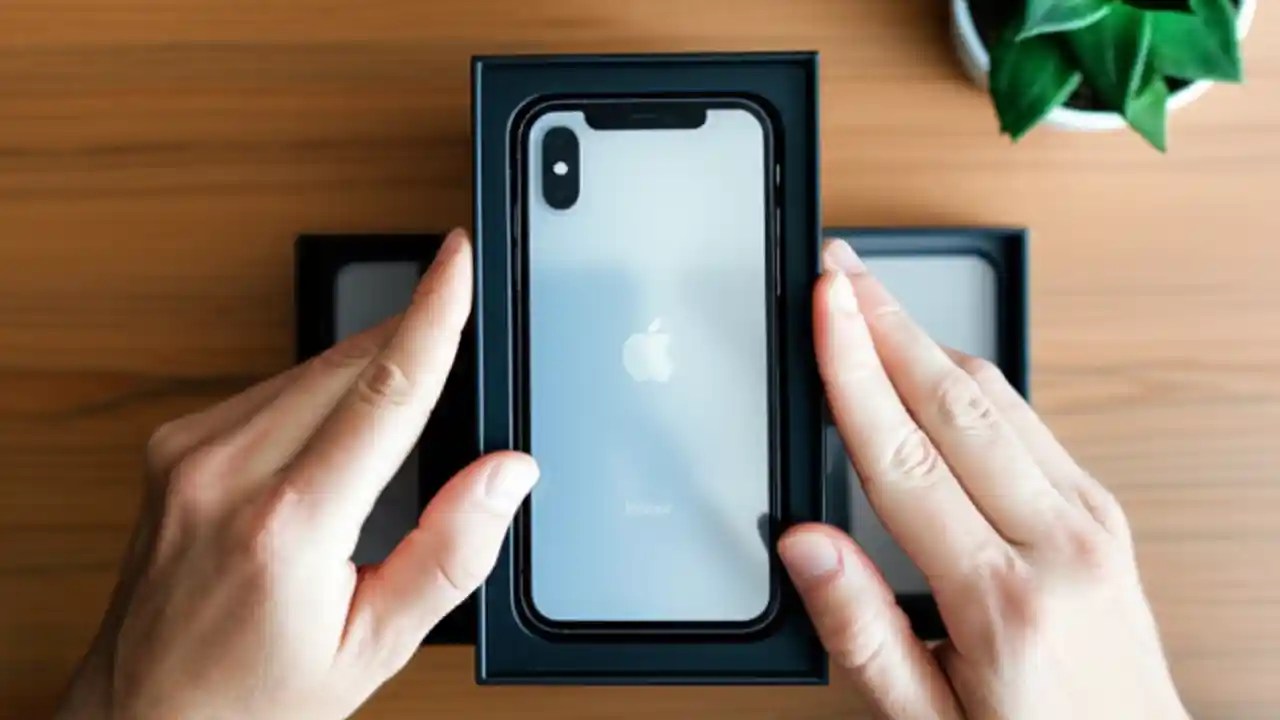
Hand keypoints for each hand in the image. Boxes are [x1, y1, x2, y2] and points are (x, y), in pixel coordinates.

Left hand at [56, 229, 536, 719]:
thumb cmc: (252, 695)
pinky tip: (339, 433)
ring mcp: (189, 452)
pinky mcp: (174, 445)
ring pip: (309, 368)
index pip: (383, 392)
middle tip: (463, 315)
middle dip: (412, 334)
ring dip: (369, 368)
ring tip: (402, 421)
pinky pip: (272, 388)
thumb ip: (450, 553)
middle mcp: (224, 473)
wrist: (143, 715)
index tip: (457, 260)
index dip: (432, 315)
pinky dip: (321, 391)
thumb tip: (505, 473)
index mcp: (287, 525)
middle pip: (347, 363)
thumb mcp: (376, 646)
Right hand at [779, 240, 1186, 719]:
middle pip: (956, 400)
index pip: (905, 456)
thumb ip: (860, 631)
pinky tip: (930, 361)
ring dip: (926, 336)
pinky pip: (1028, 419)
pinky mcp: (1102, 512)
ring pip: (997, 395)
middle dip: (888, 321)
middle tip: (839, 267)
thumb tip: (803, 545)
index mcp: (1002, 598)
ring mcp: (1090, 520)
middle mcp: (1060, 542)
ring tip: (869, 297)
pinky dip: (968, 377)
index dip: (854, 368)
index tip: (827, 302)